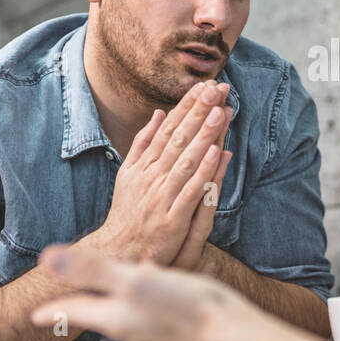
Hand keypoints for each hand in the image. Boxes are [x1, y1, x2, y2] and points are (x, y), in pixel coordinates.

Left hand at [29, 244, 249, 340]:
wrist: (227, 330)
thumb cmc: (182, 307)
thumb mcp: (132, 281)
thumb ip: (91, 269)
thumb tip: (47, 259)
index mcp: (113, 316)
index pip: (73, 312)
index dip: (52, 311)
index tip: (33, 316)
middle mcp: (128, 325)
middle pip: (93, 312)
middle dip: (77, 304)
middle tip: (62, 301)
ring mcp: (150, 326)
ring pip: (118, 308)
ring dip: (106, 296)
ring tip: (98, 287)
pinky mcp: (170, 321)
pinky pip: (143, 304)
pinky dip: (135, 291)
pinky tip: (150, 277)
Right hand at [88, 79, 233, 265]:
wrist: (118, 253)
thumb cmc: (128, 214)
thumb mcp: (128, 174)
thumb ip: (143, 144)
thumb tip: (159, 114)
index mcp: (144, 165)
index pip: (169, 129)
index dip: (187, 107)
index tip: (204, 86)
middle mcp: (152, 176)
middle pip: (179, 138)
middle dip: (199, 112)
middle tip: (218, 89)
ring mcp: (162, 197)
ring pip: (187, 160)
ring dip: (205, 135)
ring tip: (221, 112)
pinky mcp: (172, 218)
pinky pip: (191, 191)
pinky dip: (204, 172)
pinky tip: (217, 153)